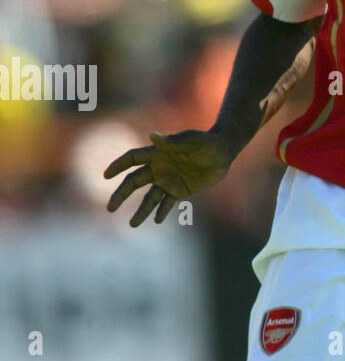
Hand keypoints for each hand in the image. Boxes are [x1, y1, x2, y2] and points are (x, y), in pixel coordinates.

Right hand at [104, 129, 233, 225]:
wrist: (223, 153)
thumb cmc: (206, 142)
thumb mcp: (191, 140)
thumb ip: (172, 142)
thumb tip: (153, 135)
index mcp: (157, 153)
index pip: (132, 159)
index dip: (118, 166)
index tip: (106, 175)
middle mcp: (158, 168)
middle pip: (134, 182)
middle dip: (122, 195)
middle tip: (111, 208)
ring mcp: (168, 181)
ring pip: (149, 198)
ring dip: (141, 211)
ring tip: (133, 225)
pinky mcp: (180, 191)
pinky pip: (167, 203)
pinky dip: (161, 212)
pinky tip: (156, 220)